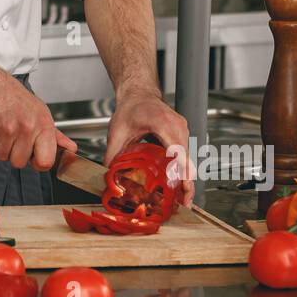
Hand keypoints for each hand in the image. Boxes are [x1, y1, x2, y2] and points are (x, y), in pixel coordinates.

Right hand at [0, 65, 76, 171]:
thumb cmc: (13, 96)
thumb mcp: (39, 111)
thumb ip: (55, 135)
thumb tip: (71, 148)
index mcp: (42, 124)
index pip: (45, 162)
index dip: (38, 162)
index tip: (33, 155)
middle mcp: (26, 127)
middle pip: (19, 163)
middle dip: (14, 152)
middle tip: (13, 135)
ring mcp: (6, 129)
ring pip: (2, 157)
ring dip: (0, 146)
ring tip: (2, 127)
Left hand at [105, 82, 193, 206]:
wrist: (139, 93)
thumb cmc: (131, 107)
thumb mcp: (117, 131)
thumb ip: (112, 154)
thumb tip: (108, 175)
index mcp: (162, 123)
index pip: (177, 151)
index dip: (181, 171)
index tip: (184, 187)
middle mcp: (177, 126)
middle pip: (187, 159)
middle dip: (186, 182)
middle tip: (184, 203)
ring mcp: (182, 129)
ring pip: (188, 158)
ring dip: (186, 178)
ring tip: (182, 199)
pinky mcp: (182, 134)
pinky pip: (185, 154)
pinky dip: (183, 170)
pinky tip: (179, 185)